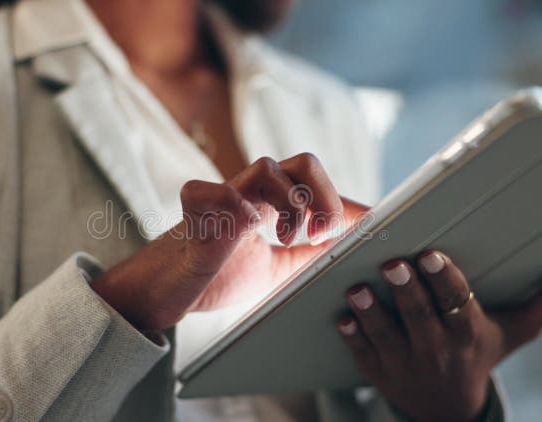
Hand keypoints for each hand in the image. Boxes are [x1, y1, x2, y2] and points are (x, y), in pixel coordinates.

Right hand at [92, 153, 347, 330]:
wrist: (170, 292)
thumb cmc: (220, 273)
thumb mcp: (278, 268)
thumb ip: (310, 255)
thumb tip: (352, 245)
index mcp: (271, 202)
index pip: (316, 185)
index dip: (345, 203)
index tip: (371, 226)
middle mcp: (250, 191)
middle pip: (303, 162)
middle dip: (325, 197)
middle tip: (322, 233)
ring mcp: (223, 195)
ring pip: (268, 167)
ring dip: (291, 204)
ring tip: (288, 238)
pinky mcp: (194, 207)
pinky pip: (216, 191)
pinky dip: (236, 208)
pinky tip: (244, 233)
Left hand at [337, 251, 541, 421]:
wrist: (450, 408)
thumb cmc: (482, 353)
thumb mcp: (517, 330)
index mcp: (468, 333)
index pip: (456, 303)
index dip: (442, 279)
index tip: (429, 255)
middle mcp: (437, 350)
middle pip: (420, 318)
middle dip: (405, 291)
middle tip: (392, 264)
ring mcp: (405, 364)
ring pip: (386, 336)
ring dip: (371, 312)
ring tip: (357, 289)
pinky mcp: (379, 373)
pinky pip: (362, 354)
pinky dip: (352, 337)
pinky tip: (342, 317)